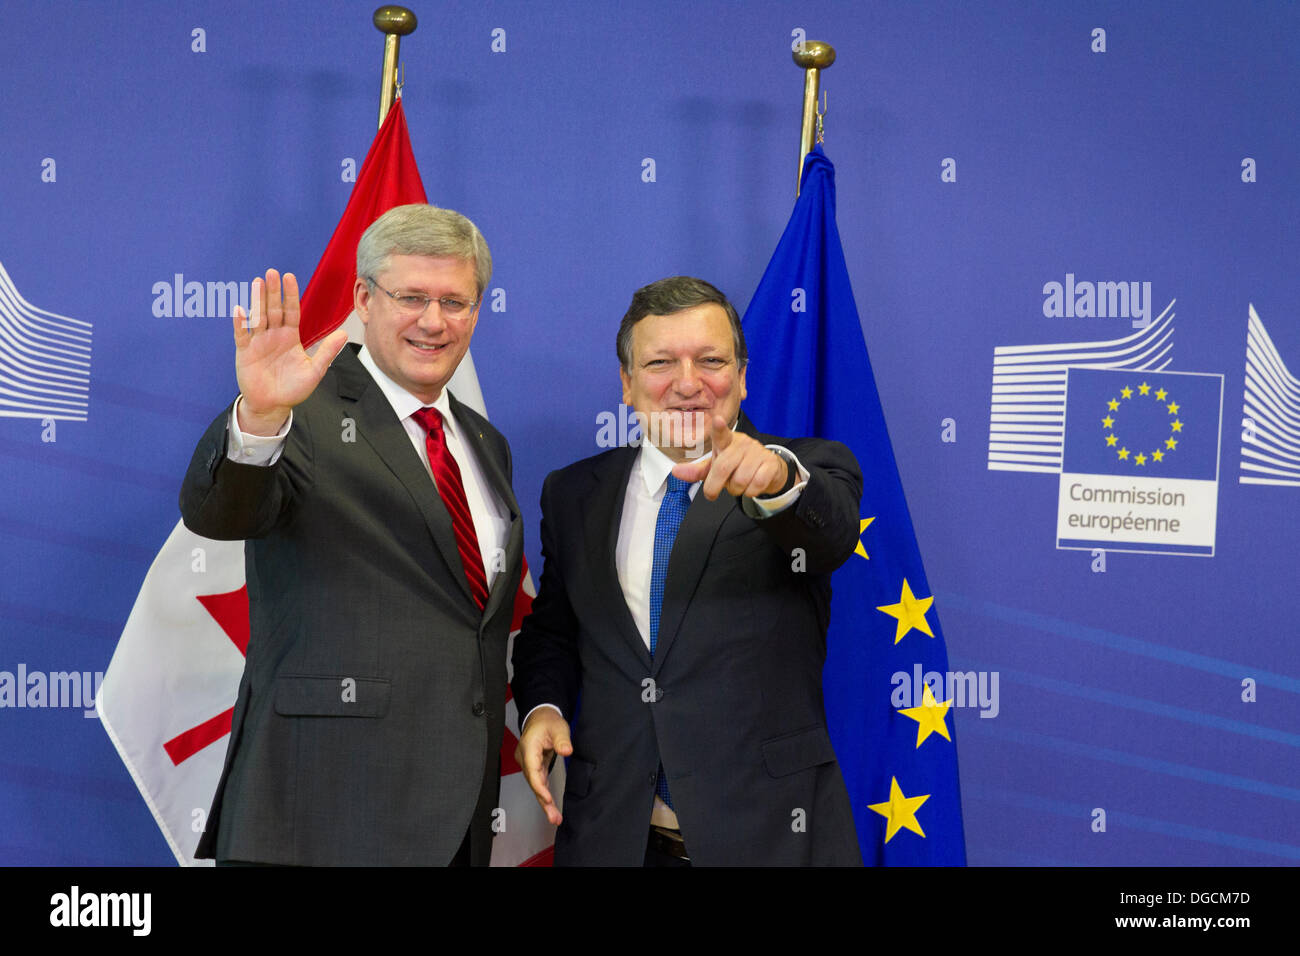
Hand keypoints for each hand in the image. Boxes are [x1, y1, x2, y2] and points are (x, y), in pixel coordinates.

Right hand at [232, 269, 347, 434]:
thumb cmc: (293, 389)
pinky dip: (240, 323)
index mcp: (290, 337)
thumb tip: (344, 334)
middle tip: (272, 272)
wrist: (272, 405)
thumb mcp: (314, 371)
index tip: (290, 277)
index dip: (290, 295)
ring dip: (257, 300)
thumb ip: (327, 352)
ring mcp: (258, 342)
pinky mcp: (245, 352)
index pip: (291, 311)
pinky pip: (242, 335)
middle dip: (273, 291)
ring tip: (258, 282)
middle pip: (273, 309)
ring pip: (258, 317)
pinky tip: (240, 310)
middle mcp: (274, 335)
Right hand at [514, 707, 571, 825]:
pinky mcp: (534, 767)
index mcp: (528, 748)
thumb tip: (566, 750)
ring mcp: (528, 764)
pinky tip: (551, 807)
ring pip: (536, 786)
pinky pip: (539, 783)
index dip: (539, 787)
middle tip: (553, 817)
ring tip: (554, 817)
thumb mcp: (558, 727)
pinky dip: (545, 795)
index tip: (548, 799)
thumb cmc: (547, 722)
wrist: (540, 717)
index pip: (532, 771)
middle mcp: (525, 758)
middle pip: (533, 783)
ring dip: (545, 802)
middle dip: (543, 802)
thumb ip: (562, 740)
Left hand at [671, 416, 789, 499]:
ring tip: (738, 484)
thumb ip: (697, 470)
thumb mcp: (716, 466)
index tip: (718, 420)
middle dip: (714, 486)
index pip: (721, 434)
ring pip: (740, 481)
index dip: (719, 428)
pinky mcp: (771, 463)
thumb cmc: (738, 465)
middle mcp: (742, 444)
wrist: (769, 470)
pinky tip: (751, 485)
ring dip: (735, 490)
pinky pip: (756, 485)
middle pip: (723, 467)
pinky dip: (750, 492)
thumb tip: (675, 471)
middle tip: (713, 493)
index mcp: (726, 442)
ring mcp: (758, 452)